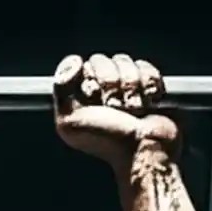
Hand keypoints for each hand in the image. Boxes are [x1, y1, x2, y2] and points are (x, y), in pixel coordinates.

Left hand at [53, 53, 178, 165]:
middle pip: (106, 61)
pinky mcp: (149, 86)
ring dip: (131, 89)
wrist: (145, 150)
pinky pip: (148, 68)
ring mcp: (126, 86)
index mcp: (80, 95)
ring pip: (128, 63)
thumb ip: (61, 89)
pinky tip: (148, 103)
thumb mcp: (69, 121)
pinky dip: (149, 86)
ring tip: (132, 111)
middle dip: (112, 86)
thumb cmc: (107, 142)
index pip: (85, 65)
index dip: (93, 80)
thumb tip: (73, 60)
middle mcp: (101, 89)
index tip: (95, 100)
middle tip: (116, 108)